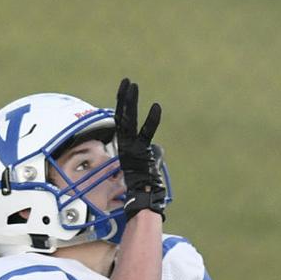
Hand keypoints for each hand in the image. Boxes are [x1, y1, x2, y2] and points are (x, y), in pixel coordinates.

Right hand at [114, 77, 166, 218]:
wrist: (144, 198)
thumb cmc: (147, 184)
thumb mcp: (150, 164)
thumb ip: (153, 153)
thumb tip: (158, 149)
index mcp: (127, 146)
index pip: (123, 122)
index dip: (123, 106)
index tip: (125, 90)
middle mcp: (127, 145)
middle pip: (123, 117)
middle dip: (124, 98)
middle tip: (126, 81)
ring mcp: (132, 147)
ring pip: (128, 121)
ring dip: (130, 102)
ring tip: (132, 85)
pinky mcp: (139, 151)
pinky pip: (146, 133)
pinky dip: (151, 121)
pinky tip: (156, 107)